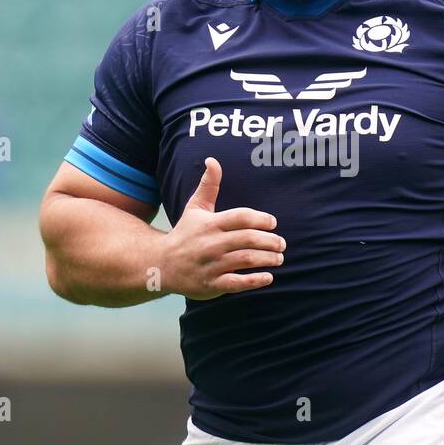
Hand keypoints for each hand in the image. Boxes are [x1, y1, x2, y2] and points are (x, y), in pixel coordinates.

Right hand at [159, 157, 284, 299]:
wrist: (161, 264)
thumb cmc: (184, 233)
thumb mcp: (194, 208)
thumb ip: (208, 186)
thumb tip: (213, 160)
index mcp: (210, 224)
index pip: (241, 217)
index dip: (261, 219)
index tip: (273, 223)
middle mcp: (211, 244)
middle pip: (248, 239)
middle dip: (270, 241)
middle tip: (282, 243)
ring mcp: (211, 265)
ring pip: (246, 260)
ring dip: (268, 259)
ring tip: (279, 258)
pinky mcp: (212, 284)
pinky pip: (237, 283)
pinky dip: (255, 281)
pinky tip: (268, 277)